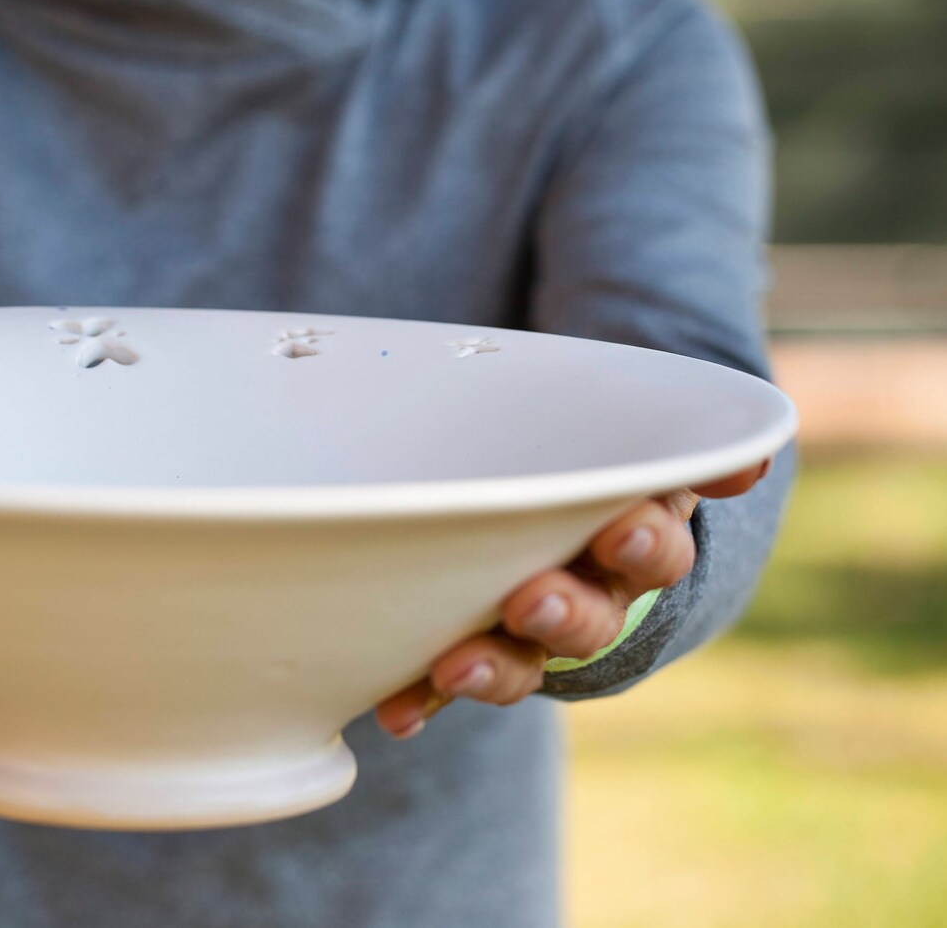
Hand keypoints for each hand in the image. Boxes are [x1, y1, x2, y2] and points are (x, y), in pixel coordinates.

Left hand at [374, 459, 772, 738]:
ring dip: (493, 668)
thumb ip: (673, 444)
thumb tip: (749, 461)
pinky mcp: (468, 644)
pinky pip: (444, 677)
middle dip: (565, 614)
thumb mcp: (625, 434)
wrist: (543, 490)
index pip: (655, 552)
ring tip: (455, 666)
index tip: (620, 529)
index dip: (645, 546)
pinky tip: (397, 713)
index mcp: (631, 536)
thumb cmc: (583, 448)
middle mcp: (589, 594)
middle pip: (592, 620)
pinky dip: (421, 696)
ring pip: (523, 661)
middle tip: (532, 602)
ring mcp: (527, 628)